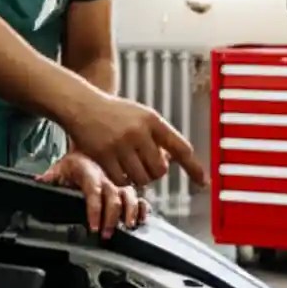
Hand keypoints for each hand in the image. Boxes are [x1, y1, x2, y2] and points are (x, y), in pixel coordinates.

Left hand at [36, 151, 148, 237]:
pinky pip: (140, 197)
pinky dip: (143, 208)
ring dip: (131, 213)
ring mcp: (121, 183)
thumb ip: (52, 176)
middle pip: (114, 198)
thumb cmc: (79, 159)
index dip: (95, 211)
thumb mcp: (63, 165)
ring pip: (130, 197)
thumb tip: (39, 181)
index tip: (94, 227)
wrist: (95, 144)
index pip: (94, 193)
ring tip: (128, 226)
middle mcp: (108, 178)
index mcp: (91, 173)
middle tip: (106, 234)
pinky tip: (142, 219)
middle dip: (112, 218)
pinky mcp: (129, 187)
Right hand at [64, 92, 208, 189]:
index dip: (194, 167)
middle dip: (154, 172)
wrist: (83, 105)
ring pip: (142, 178)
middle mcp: (139, 132)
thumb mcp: (141, 116)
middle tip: (144, 163)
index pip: (181, 148)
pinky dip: (122, 179)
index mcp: (152, 120)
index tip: (203, 182)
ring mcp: (121, 144)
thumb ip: (157, 137)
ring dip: (138, 177)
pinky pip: (122, 180)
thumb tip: (170, 163)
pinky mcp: (104, 156)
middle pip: (160, 170)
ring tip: (129, 163)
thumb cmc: (115, 113)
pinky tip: (117, 167)